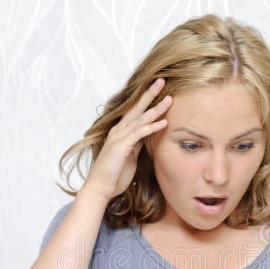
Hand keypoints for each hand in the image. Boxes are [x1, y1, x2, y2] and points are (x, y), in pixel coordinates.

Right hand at [84, 77, 170, 200]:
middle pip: (136, 108)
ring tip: (169, 99)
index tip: (159, 89)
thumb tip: (146, 136)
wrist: (100, 188)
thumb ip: (136, 144)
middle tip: (161, 80)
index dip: (146, 100)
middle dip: (150, 94)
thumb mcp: (130, 156)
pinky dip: (152, 127)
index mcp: (120, 133)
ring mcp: (118, 137)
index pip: (135, 112)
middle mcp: (118, 131)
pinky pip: (139, 134)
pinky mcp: (120, 146)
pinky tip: (164, 122)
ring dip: (155, 108)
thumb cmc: (114, 175)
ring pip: (140, 119)